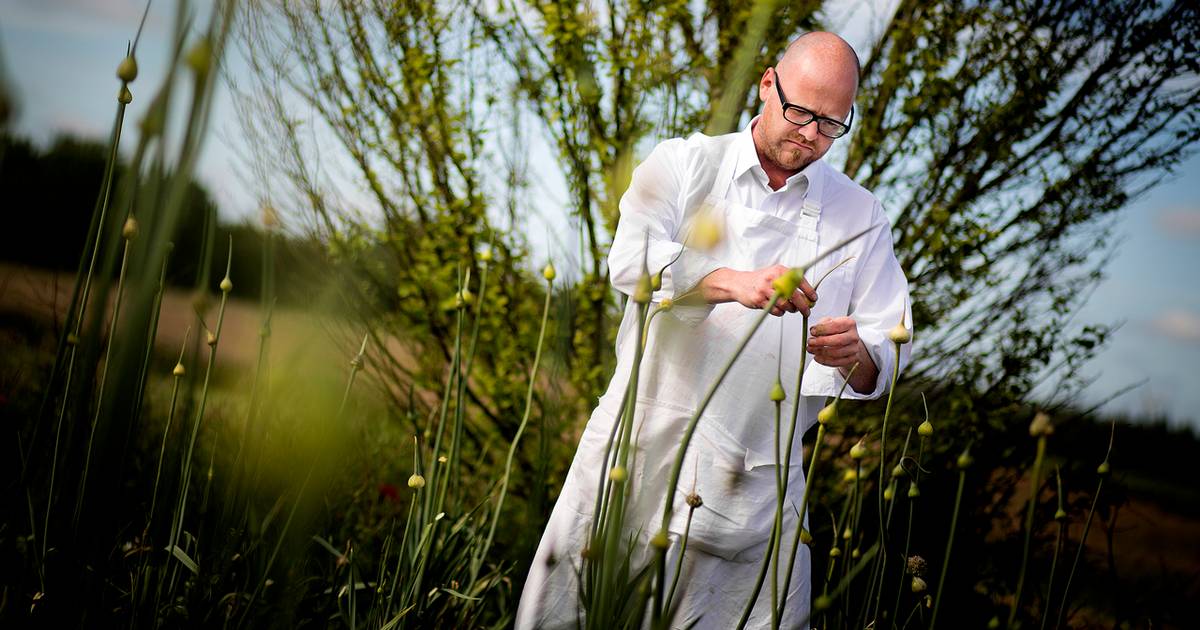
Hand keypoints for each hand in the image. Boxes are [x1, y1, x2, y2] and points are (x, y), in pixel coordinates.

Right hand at [699, 265, 816, 316]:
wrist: (739, 283)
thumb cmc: (760, 280)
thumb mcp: (775, 275)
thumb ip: (791, 282)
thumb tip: (808, 296)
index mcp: (780, 270)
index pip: (800, 280)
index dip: (809, 291)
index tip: (814, 299)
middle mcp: (773, 278)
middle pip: (794, 295)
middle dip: (803, 306)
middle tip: (807, 311)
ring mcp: (765, 290)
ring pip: (785, 305)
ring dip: (791, 310)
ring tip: (790, 308)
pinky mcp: (759, 300)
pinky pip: (776, 311)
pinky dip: (780, 312)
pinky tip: (777, 308)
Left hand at [808, 316, 879, 393]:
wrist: (848, 342)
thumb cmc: (836, 331)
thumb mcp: (829, 322)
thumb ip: (821, 324)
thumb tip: (813, 330)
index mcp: (849, 323)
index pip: (836, 326)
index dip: (822, 329)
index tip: (812, 332)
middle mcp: (854, 336)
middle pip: (837, 341)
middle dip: (821, 342)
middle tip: (810, 342)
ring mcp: (854, 349)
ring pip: (836, 353)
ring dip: (820, 352)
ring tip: (811, 349)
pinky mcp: (852, 359)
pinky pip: (837, 362)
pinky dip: (824, 361)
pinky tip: (817, 357)